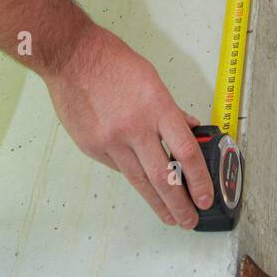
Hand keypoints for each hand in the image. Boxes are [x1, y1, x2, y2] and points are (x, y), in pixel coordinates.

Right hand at [42, 21, 212, 228]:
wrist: (71, 56)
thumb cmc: (112, 60)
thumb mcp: (151, 78)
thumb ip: (170, 109)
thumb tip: (189, 128)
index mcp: (156, 107)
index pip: (185, 152)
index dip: (199, 179)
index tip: (206, 197)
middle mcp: (135, 128)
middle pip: (163, 177)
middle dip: (179, 204)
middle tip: (189, 220)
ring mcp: (111, 140)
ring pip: (139, 181)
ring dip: (156, 202)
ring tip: (169, 216)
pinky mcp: (92, 147)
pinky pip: (117, 167)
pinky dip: (131, 174)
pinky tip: (139, 182)